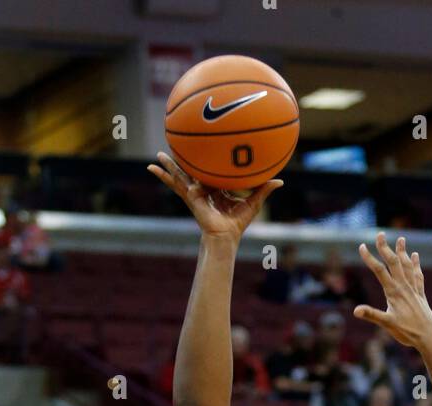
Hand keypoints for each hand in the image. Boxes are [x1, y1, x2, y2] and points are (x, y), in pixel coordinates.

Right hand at [147, 151, 281, 242]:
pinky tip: (151, 169)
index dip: (210, 161)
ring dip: (170, 164)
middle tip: (179, 145)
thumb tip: (280, 180)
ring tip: (158, 154)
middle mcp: (204, 188)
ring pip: (181, 174)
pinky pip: (174, 184)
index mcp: (217, 188)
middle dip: (187, 159)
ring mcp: (194, 191)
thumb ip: (263, 189)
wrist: (225, 235)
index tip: (207, 148)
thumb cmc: (238, 223)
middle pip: (194, 170)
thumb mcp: (253, 202)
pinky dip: (163, 176)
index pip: (212, 172)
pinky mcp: (188, 195)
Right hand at [354, 233, 431, 349]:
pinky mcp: (420, 295)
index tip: (361, 246)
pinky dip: (416, 265)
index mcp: (393, 292)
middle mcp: (404, 287)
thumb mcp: (387, 324)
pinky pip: (418, 276)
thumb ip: (372, 315)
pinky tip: (415, 256)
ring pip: (407, 266)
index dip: (369, 258)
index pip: (379, 271)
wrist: (429, 338)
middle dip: (386, 248)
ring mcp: (413, 290)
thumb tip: (356, 311)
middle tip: (380, 234)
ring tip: (401, 239)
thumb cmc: (407, 333)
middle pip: (394, 263)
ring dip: (403, 252)